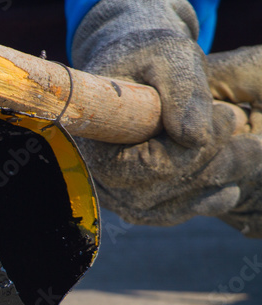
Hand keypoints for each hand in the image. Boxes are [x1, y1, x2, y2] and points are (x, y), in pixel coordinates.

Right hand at [71, 0, 261, 232]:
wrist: (135, 75)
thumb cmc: (149, 61)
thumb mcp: (168, 58)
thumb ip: (182, 90)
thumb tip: (194, 136)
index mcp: (95, 143)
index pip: (152, 166)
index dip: (194, 148)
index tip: (229, 115)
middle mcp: (102, 181)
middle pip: (169, 187)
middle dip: (217, 157)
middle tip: (244, 122)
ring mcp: (122, 199)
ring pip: (180, 203)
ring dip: (222, 174)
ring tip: (250, 146)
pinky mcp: (144, 209)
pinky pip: (184, 210)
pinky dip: (214, 192)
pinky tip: (231, 168)